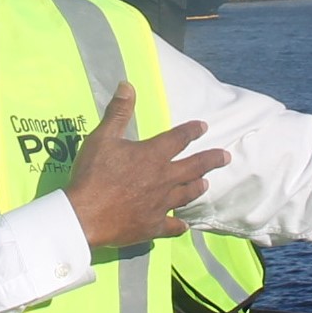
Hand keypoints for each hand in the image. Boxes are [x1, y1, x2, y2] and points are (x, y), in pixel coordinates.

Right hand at [64, 83, 227, 247]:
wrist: (86, 215)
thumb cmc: (93, 174)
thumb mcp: (102, 138)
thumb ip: (118, 112)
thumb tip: (127, 85)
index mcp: (153, 155)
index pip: (179, 138)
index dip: (192, 131)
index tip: (203, 127)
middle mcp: (164, 179)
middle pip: (194, 167)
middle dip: (212, 160)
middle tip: (225, 157)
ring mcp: (161, 204)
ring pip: (186, 195)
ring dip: (197, 188)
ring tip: (205, 184)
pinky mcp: (153, 226)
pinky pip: (172, 226)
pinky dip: (179, 226)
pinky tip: (184, 226)